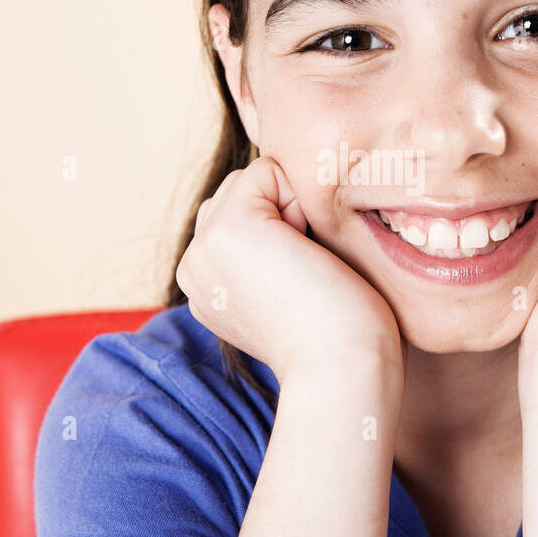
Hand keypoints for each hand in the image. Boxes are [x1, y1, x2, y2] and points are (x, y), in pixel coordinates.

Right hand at [175, 156, 403, 384]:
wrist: (343, 366)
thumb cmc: (341, 333)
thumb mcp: (289, 287)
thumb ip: (269, 251)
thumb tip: (287, 215)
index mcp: (207, 285)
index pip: (242, 214)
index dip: (289, 230)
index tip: (304, 283)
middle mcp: (195, 266)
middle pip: (244, 192)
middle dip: (286, 214)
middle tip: (307, 276)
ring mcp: (203, 247)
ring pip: (256, 181)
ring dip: (294, 208)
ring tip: (306, 267)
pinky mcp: (225, 228)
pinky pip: (268, 170)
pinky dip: (301, 199)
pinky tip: (307, 252)